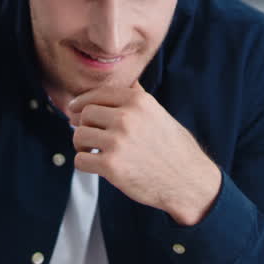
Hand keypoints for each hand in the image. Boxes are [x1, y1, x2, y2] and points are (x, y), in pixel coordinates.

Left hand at [68, 83, 220, 225]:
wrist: (188, 182)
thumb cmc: (175, 149)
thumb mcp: (160, 114)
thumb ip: (139, 97)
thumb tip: (126, 81)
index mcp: (139, 101)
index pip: (98, 93)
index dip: (82, 102)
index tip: (74, 110)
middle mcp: (127, 117)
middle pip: (85, 114)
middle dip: (83, 125)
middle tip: (89, 137)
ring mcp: (118, 141)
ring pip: (79, 135)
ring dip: (81, 145)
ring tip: (92, 152)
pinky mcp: (111, 166)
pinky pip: (80, 160)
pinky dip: (84, 163)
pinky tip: (96, 165)